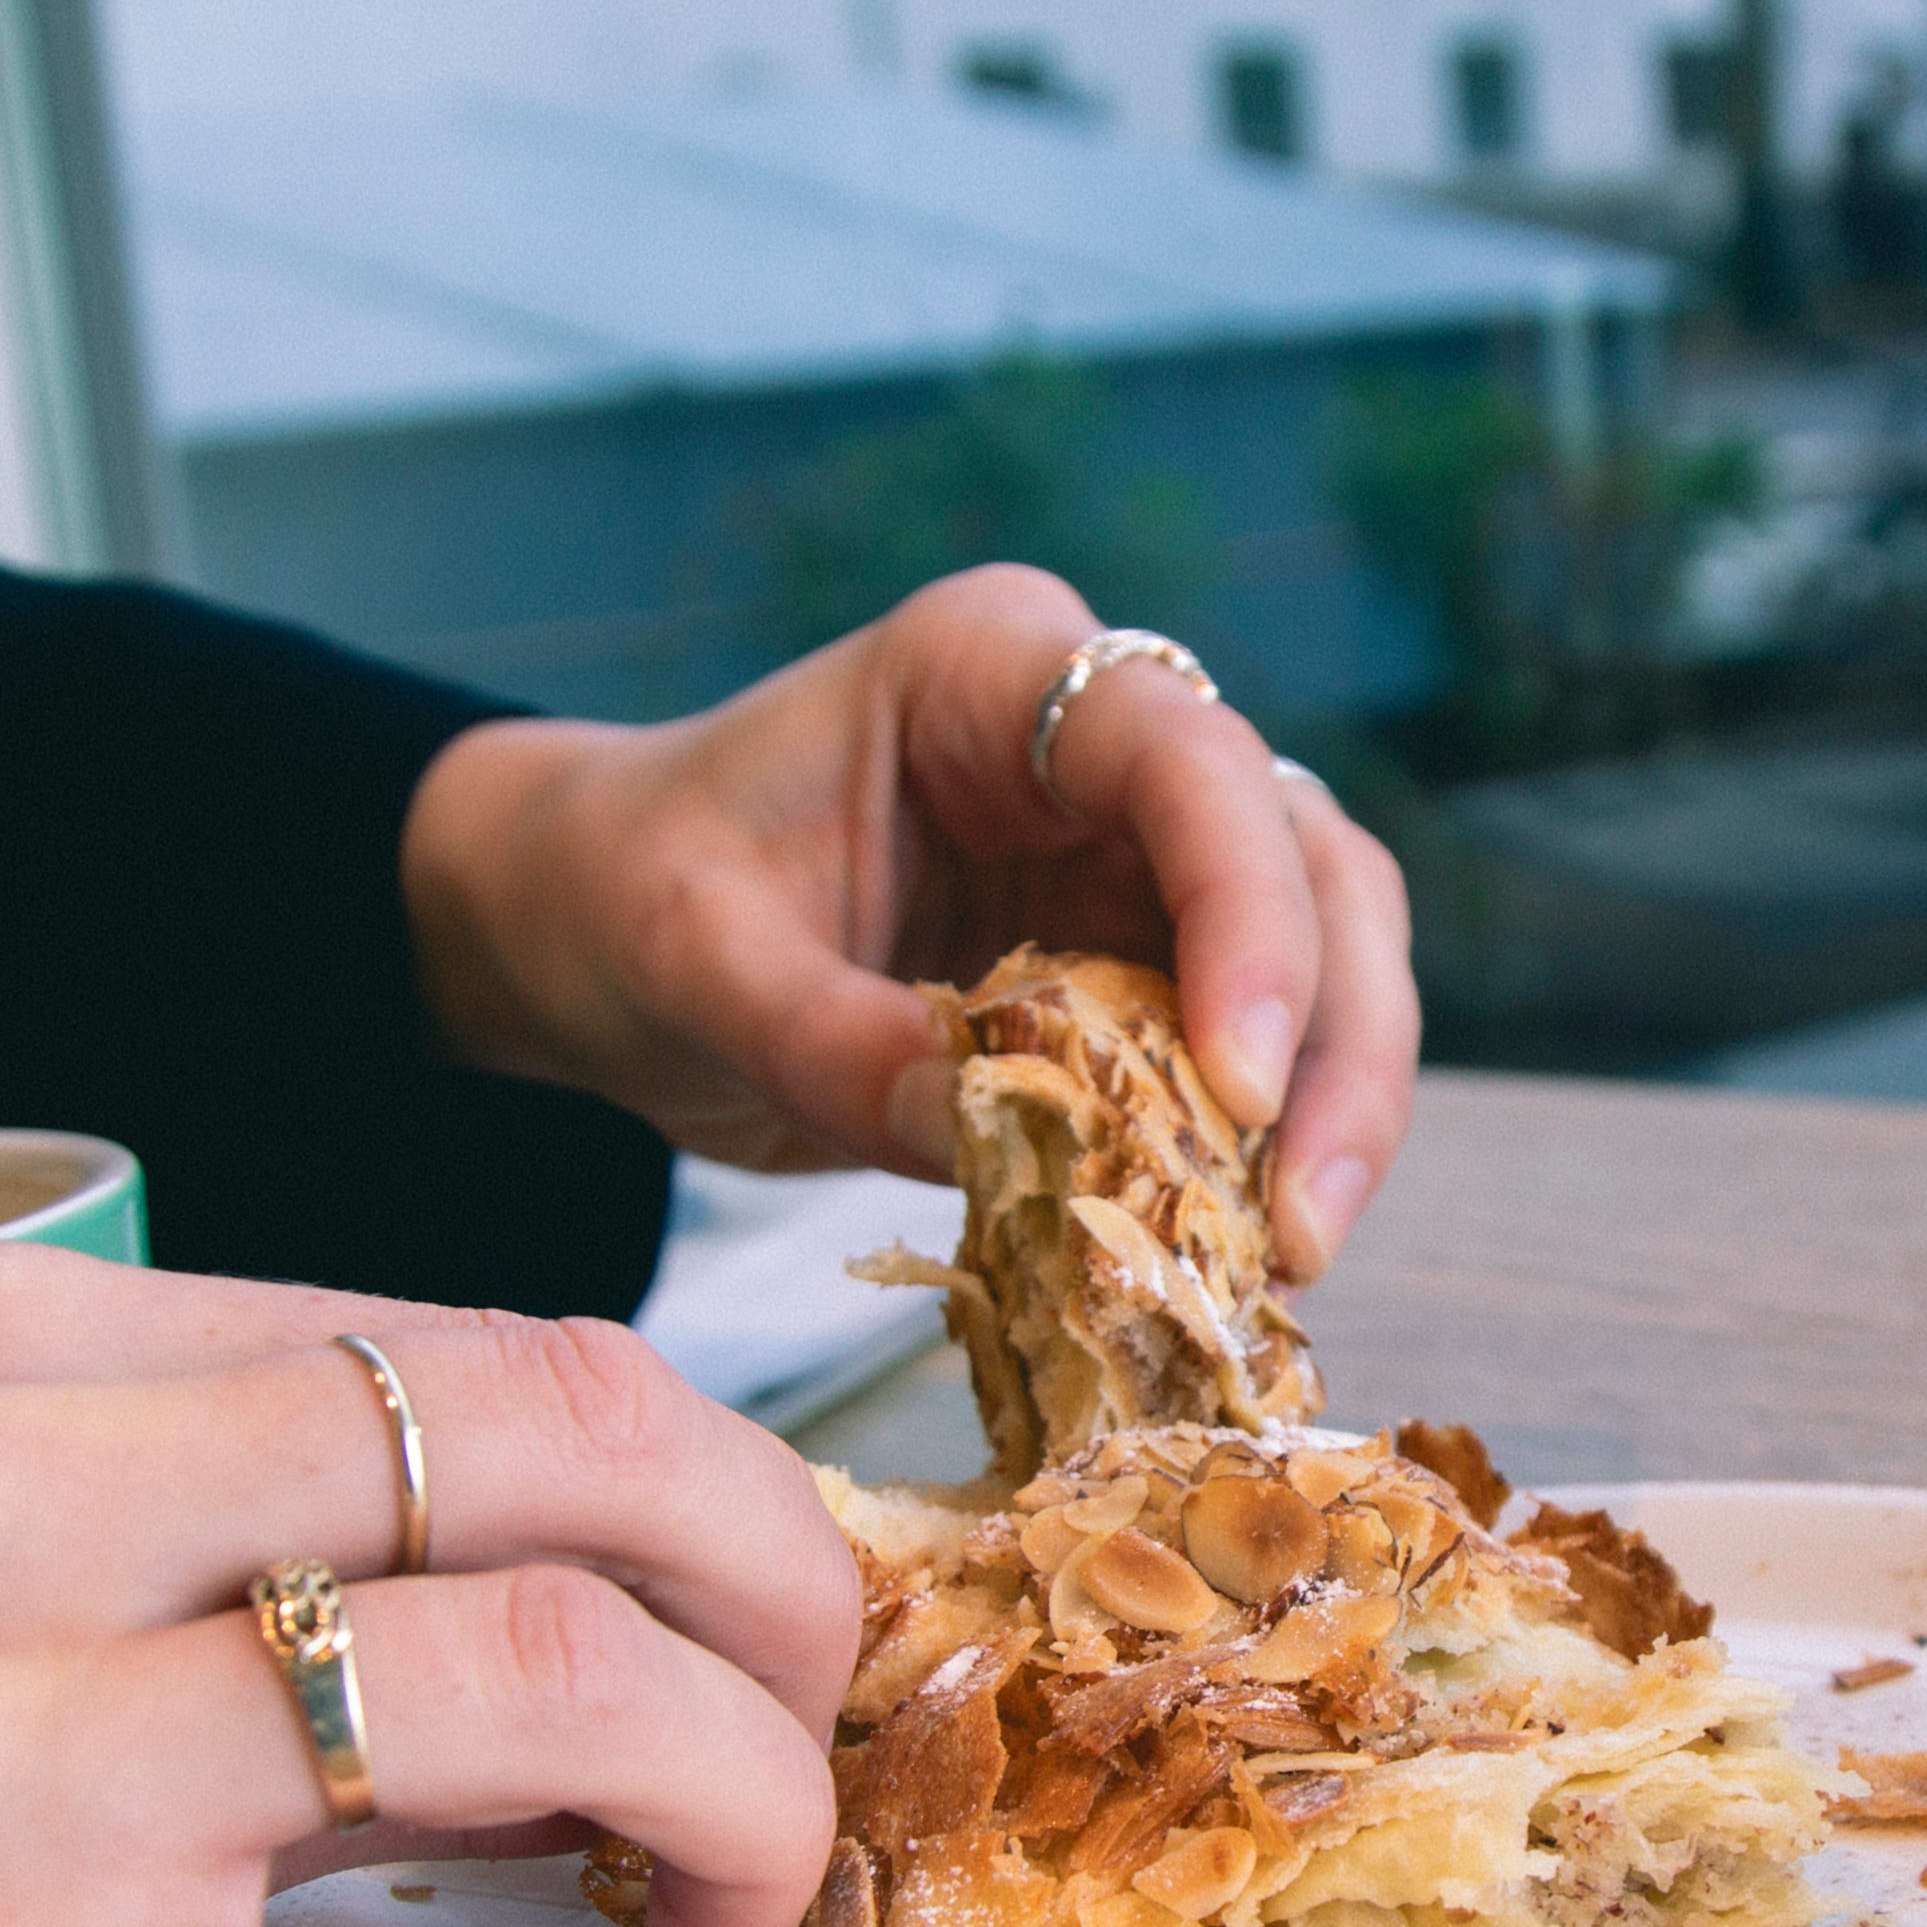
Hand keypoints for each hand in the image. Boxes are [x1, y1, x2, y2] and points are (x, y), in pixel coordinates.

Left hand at [397, 561, 1423, 1275]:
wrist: (588, 929)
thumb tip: (989, 1135)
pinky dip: (1261, 1149)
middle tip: (1300, 1225)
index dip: (1250, 918)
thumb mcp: (689, 964)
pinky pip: (1251, 1046)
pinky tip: (1237, 1254)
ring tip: (1285, 1257)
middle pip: (1308, 860)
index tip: (1240, 1090)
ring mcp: (1132, 849)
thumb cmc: (626, 892)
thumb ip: (829, 1041)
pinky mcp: (1136, 960)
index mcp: (991, 668)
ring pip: (1322, 952)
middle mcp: (1099, 738)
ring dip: (1334, 1106)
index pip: (1188, 760)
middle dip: (1338, 1043)